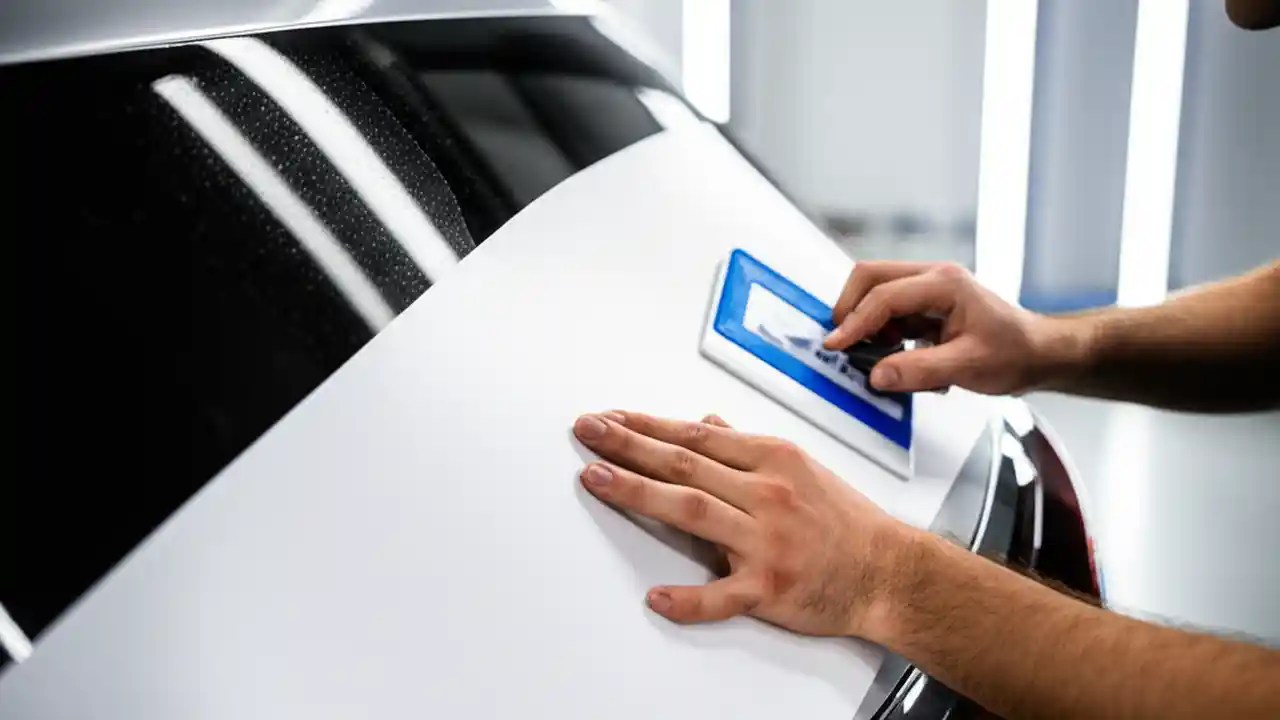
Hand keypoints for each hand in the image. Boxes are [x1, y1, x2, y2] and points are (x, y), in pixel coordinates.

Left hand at [572, 410, 917, 640]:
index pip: (695, 436)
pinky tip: (657, 596)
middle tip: (588, 432)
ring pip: (694, 511)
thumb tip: (708, 423)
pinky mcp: (771, 589)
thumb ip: (746, 447)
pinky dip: (689, 598)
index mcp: (773, 460)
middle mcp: (768, 494)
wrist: (889, 572)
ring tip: (598, 479)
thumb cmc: (844, 520)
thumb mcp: (799, 468)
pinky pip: (723, 595)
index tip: (611, 418)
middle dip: (629, 445)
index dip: (647, 425)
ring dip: (640, 493)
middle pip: (685, 464)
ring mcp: (767, 542)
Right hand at [823, 261, 1079, 394]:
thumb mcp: (967, 366)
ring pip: (877, 291)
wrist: (1039, 353)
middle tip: (842, 342)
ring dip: (865, 321)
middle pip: (871, 277)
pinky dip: (880, 331)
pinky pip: (890, 310)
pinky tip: (894, 355)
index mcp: (944, 284)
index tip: (836, 346)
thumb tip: (876, 375)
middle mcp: (933, 277)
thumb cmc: (1014, 353)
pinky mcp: (927, 305)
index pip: (885, 296)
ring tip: (873, 354)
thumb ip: (919, 371)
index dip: (855, 322)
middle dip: (850, 308)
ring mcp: (929, 289)